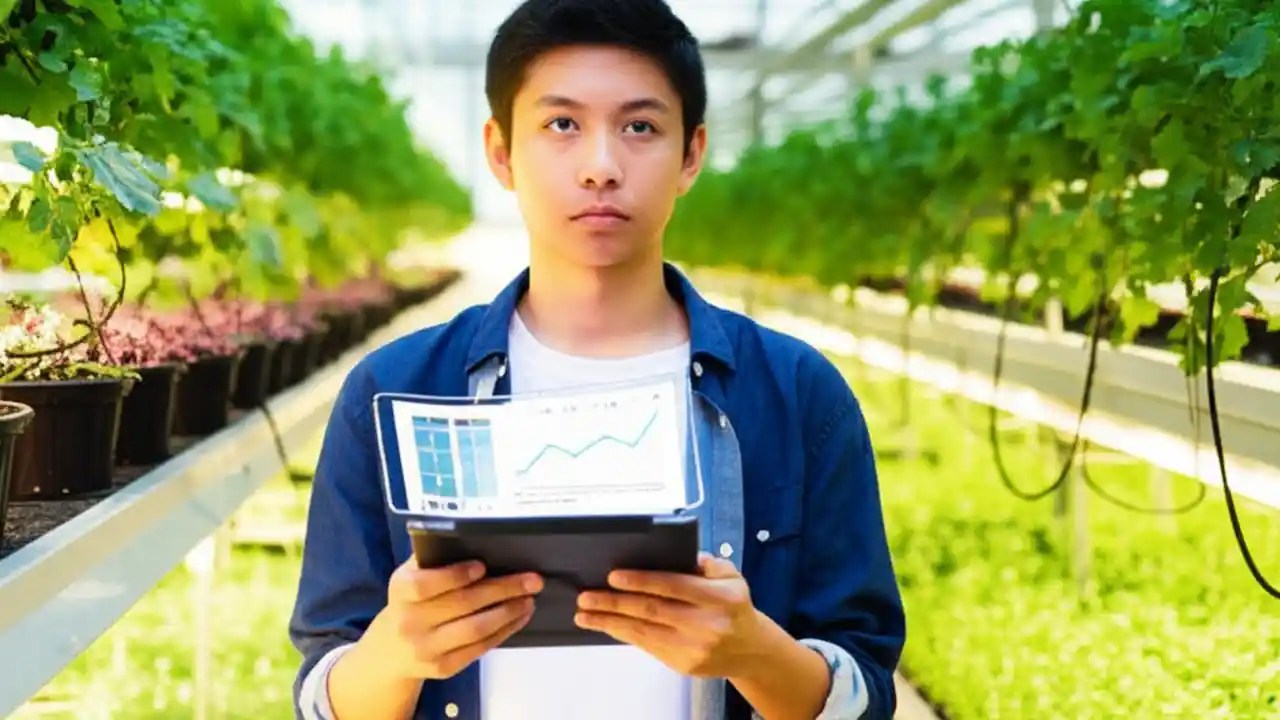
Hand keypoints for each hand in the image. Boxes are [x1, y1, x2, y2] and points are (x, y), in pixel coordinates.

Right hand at [356, 558, 542, 680]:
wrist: (391, 651)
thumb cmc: (411, 603)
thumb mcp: (410, 577)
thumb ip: (434, 558)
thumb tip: (474, 537)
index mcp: (401, 591)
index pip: (424, 585)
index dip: (455, 575)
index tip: (482, 566)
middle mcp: (409, 621)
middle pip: (461, 604)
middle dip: (502, 590)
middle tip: (531, 580)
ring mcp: (425, 648)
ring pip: (475, 629)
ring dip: (508, 613)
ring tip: (529, 599)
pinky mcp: (443, 667)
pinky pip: (479, 648)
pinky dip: (504, 631)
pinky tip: (519, 618)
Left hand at [573, 552, 766, 677]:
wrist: (750, 650)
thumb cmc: (734, 607)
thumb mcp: (730, 576)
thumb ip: (705, 562)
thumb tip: (671, 553)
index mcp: (718, 597)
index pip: (673, 586)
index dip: (641, 581)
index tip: (613, 576)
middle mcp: (706, 623)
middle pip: (652, 610)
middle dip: (614, 603)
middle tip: (587, 596)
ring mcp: (694, 647)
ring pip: (644, 632)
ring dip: (610, 622)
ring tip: (585, 615)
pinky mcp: (683, 664)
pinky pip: (648, 646)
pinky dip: (624, 634)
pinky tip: (607, 625)